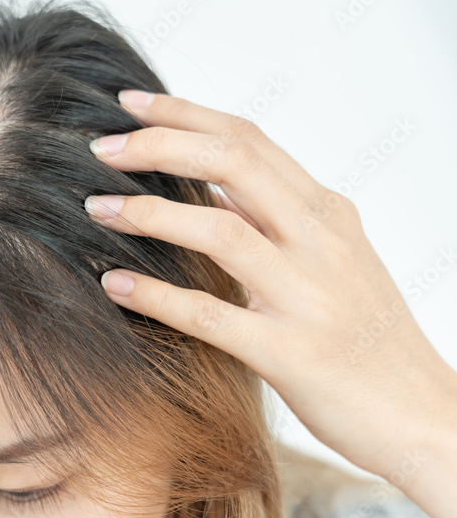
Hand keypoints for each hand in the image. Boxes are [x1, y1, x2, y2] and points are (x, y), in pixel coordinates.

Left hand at [84, 90, 456, 478]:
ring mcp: (308, 296)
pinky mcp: (290, 354)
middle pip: (233, 161)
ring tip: (97, 209)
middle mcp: (321, 241)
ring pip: (219, 231)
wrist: (421, 414)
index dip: (185, 114)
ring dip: (148, 213)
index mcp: (326, 213)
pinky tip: (112, 284)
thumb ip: (278, 223)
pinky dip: (154, 295)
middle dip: (159, 145)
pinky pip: (209, 315)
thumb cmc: (368, 337)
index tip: (131, 103)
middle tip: (99, 149)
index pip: (249, 139)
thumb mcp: (335, 260)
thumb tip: (215, 193)